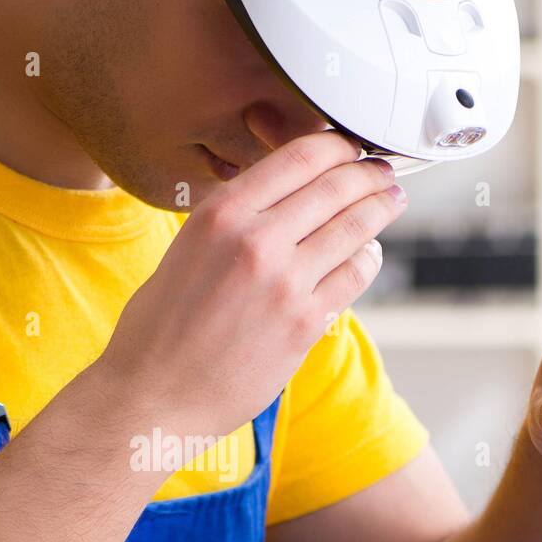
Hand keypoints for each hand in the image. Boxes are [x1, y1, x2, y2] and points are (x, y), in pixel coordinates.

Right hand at [99, 130, 407, 440]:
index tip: (350, 147)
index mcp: (220, 214)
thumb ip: (230, 222)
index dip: (336, 146)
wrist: (152, 396)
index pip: (298, 158)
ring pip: (355, 227)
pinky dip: (368, 258)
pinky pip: (354, 275)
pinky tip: (368, 253)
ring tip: (390, 201)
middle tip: (381, 172)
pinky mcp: (305, 323)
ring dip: (380, 208)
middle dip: (367, 174)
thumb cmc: (157, 332)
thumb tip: (278, 201)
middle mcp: (256, 241)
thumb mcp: (185, 250)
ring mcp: (285, 283)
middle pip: (335, 186)